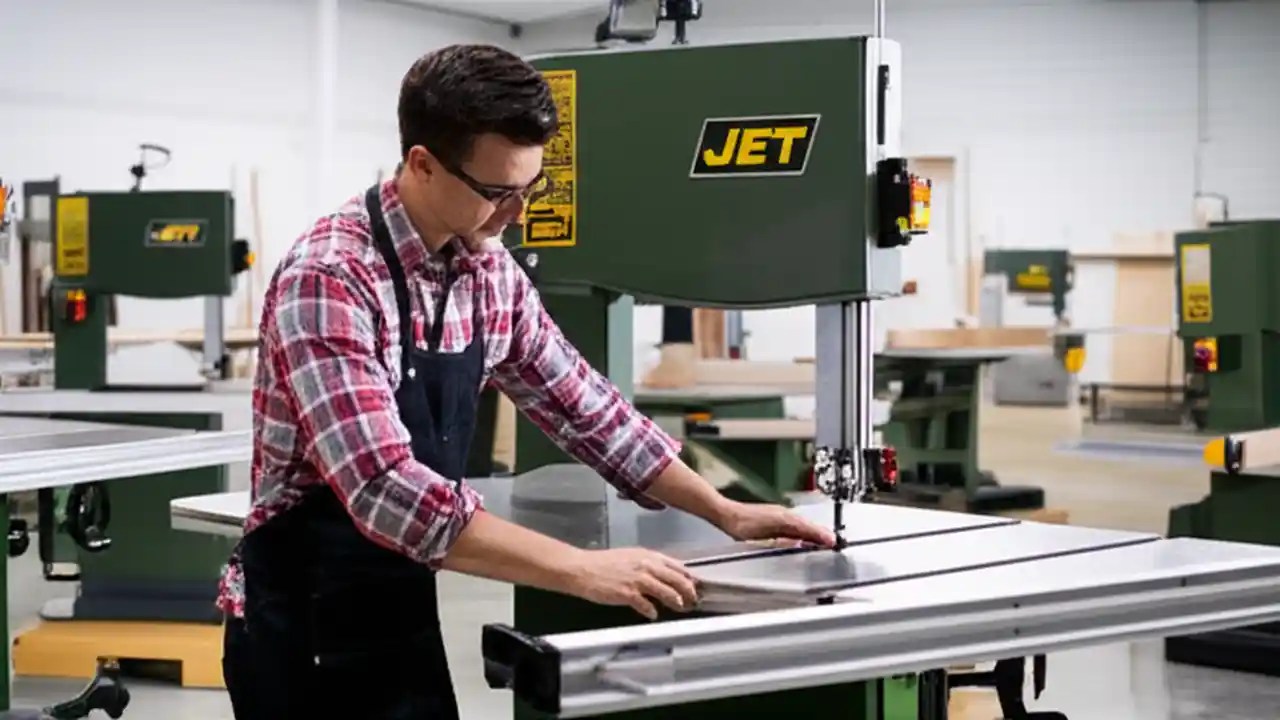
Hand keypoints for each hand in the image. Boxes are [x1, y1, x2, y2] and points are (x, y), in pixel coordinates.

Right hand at [564, 548, 699, 619]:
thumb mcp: (630, 557)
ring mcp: (637, 579)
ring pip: (666, 591)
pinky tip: (652, 615)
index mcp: (647, 556)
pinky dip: (651, 611)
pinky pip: (646, 605)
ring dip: (675, 601)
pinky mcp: (627, 593)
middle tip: (692, 600)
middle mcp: (646, 566)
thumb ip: (648, 565)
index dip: (688, 577)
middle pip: (676, 579)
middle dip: (688, 591)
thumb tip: (663, 576)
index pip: (677, 566)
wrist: (581, 569)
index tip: (695, 585)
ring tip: (679, 608)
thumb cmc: (603, 563)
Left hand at [717, 501, 836, 548]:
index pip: (809, 528)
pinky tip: (804, 539)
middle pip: (809, 526)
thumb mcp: (765, 535)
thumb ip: (787, 538)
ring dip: (814, 533)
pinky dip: (804, 531)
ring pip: (803, 525)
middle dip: (822, 535)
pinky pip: (795, 525)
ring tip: (825, 543)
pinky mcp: (776, 517)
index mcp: (785, 518)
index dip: (822, 536)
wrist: (727, 514)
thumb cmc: (742, 525)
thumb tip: (804, 541)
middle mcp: (785, 515)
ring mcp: (780, 515)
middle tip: (835, 544)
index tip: (833, 542)